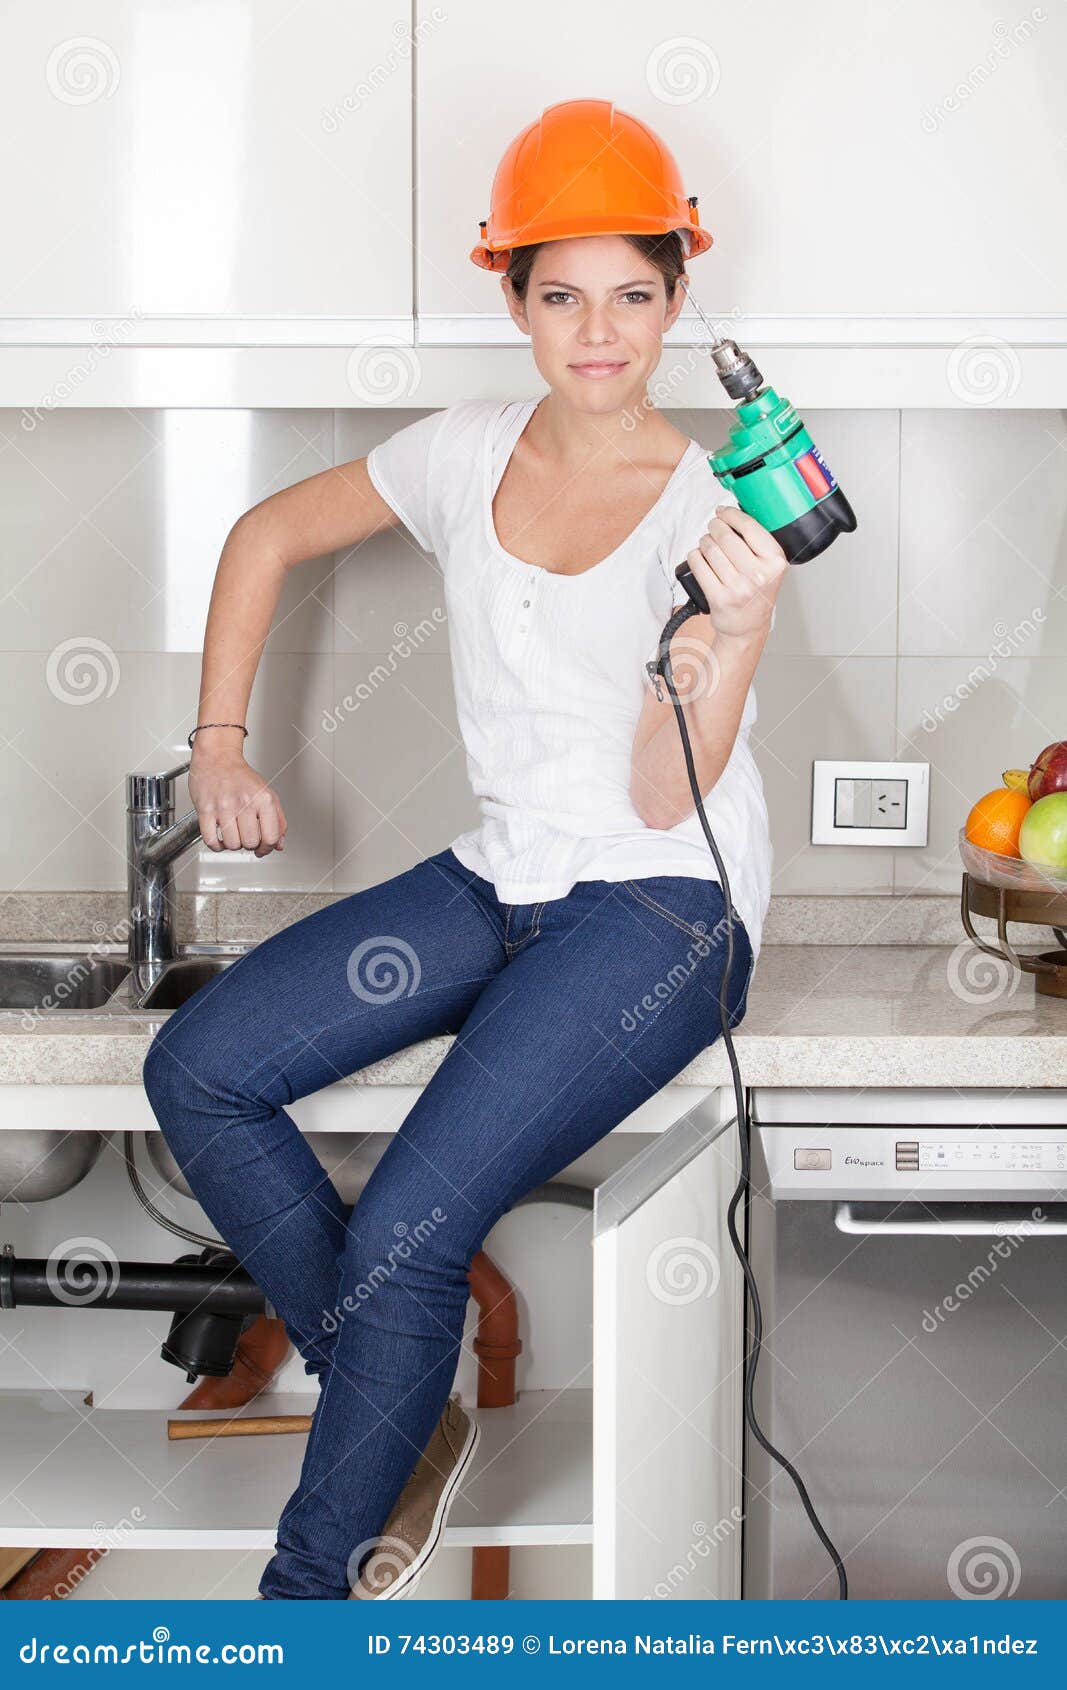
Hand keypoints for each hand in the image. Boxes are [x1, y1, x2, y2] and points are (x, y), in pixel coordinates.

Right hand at [188, 753, 287, 856]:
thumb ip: (278, 820)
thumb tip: (279, 844)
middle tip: (246, 837)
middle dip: (249, 845)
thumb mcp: (267, 794)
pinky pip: (211, 840)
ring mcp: (224, 806)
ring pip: (231, 844)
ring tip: (233, 834)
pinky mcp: (205, 809)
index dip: (267, 847)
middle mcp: (244, 802)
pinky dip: (216, 845)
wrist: (217, 758)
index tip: (263, 848)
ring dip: (233, 844)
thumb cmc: (240, 776)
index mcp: (263, 799)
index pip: (271, 837)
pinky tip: (220, 838)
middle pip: (250, 843)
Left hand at [684, 504, 787, 640]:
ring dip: (704, 542)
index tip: (723, 511)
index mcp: (775, 562)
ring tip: (707, 544)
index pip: (750, 527)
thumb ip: (759, 542)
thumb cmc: (757, 593)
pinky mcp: (718, 597)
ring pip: (710, 549)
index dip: (731, 515)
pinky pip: (698, 565)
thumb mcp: (770, 566)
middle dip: (715, 527)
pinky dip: (694, 556)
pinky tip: (699, 557)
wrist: (747, 626)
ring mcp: (738, 587)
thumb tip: (735, 514)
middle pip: (726, 536)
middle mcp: (758, 575)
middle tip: (713, 528)